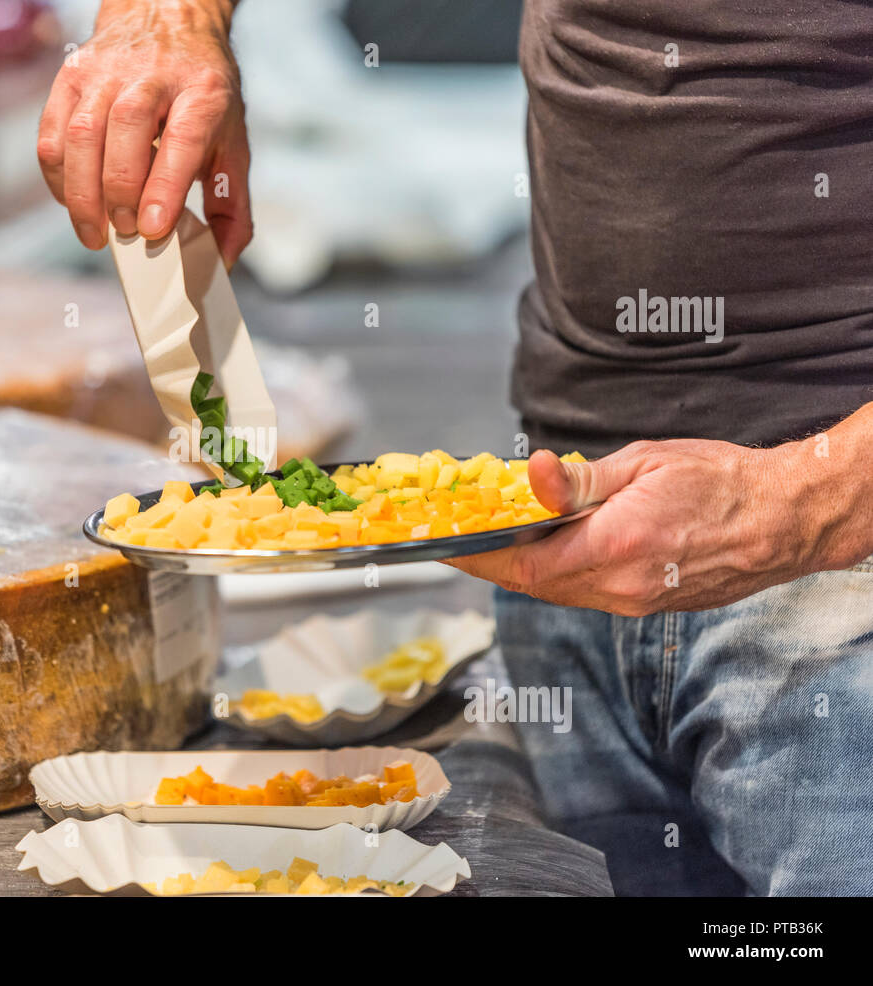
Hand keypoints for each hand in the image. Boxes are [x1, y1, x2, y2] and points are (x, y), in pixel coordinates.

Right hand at [37, 0, 251, 264]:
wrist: (166, 20)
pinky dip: (58, 177)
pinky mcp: (71, 78)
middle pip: (126, 131)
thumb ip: (231, 206)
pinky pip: (52, 133)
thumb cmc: (199, 92)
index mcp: (202, 91)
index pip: (183, 138)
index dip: (164, 186)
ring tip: (95, 231)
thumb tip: (222, 260)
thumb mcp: (232, 142)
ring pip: (81, 134)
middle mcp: (152, 75)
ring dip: (83, 192)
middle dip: (119, 192)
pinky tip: (74, 200)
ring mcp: (106, 73)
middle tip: (124, 232)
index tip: (152, 228)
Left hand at [445, 439, 852, 614]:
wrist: (785, 519)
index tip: (440, 546)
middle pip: (532, 586)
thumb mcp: (645, 464)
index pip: (522, 566)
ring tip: (491, 542)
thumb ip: (581, 481)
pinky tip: (545, 550)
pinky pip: (584, 595)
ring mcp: (635, 602)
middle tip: (455, 540)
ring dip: (519, 570)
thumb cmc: (721, 482)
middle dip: (488, 564)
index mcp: (616, 548)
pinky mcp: (647, 605)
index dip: (474, 559)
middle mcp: (621, 587)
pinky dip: (554, 574)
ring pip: (556, 593)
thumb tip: (533, 476)